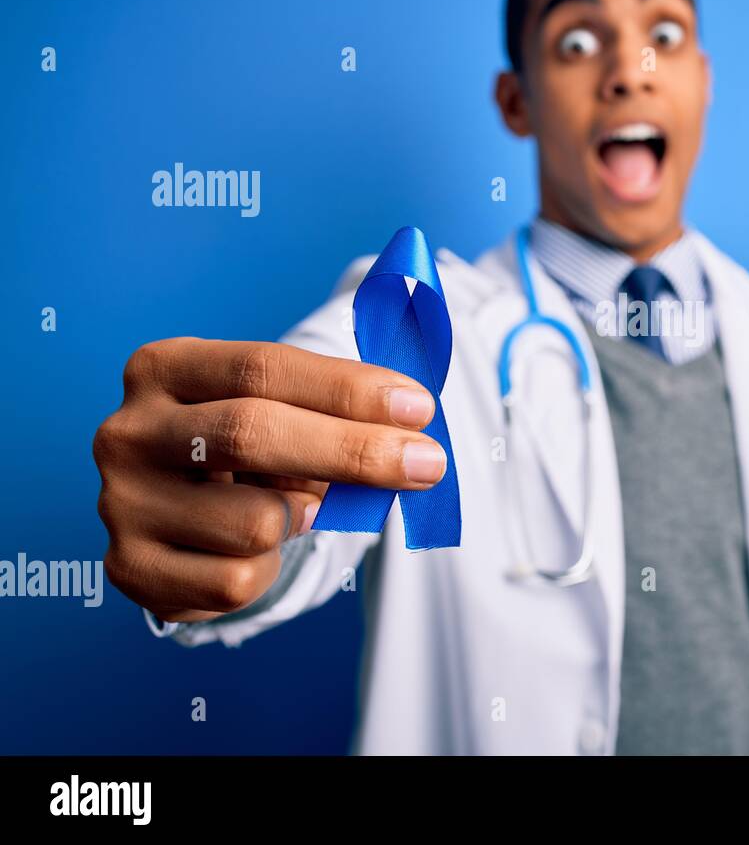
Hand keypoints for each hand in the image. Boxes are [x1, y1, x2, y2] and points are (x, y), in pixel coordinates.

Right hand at [93, 338, 447, 622]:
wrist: (187, 514)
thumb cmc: (252, 448)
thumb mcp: (286, 410)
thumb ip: (340, 409)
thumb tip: (414, 431)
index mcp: (164, 368)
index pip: (263, 368)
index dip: (347, 389)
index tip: (419, 408)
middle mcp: (129, 431)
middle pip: (251, 432)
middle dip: (354, 450)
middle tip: (427, 463)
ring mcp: (120, 503)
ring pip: (255, 522)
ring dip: (300, 519)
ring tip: (287, 508)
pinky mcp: (130, 569)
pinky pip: (235, 582)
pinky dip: (267, 569)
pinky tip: (250, 548)